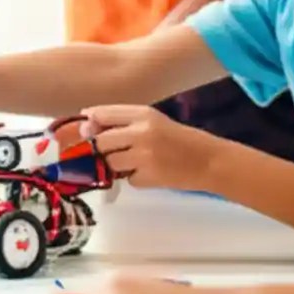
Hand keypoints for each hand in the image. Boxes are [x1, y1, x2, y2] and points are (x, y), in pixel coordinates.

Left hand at [80, 105, 217, 190]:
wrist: (208, 161)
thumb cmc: (179, 139)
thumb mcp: (153, 121)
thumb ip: (123, 121)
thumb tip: (86, 124)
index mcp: (142, 114)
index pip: (101, 114)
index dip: (88, 124)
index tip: (85, 131)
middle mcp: (141, 132)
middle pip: (99, 141)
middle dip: (102, 149)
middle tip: (117, 150)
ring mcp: (143, 156)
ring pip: (110, 162)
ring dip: (117, 165)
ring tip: (136, 162)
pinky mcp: (147, 177)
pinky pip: (126, 179)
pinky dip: (134, 178)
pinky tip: (150, 172)